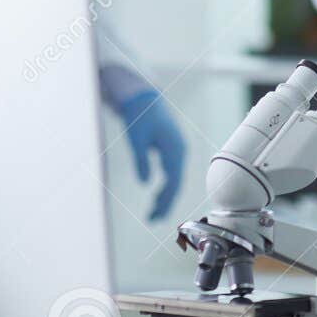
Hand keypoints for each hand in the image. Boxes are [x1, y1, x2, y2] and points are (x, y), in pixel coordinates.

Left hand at [121, 89, 185, 222]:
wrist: (143, 98)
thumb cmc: (139, 116)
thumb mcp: (136, 139)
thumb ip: (141, 161)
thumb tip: (145, 183)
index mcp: (174, 149)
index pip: (173, 181)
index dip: (166, 199)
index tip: (155, 214)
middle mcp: (179, 151)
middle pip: (176, 183)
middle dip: (165, 202)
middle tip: (152, 218)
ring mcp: (177, 150)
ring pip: (174, 179)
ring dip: (165, 196)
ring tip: (153, 212)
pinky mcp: (171, 149)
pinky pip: (172, 173)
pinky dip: (165, 186)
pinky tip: (157, 195)